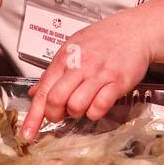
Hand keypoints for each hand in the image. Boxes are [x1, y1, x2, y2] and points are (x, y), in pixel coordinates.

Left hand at [23, 9, 153, 139]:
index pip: (43, 90)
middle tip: (61, 115)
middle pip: (56, 99)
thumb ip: (55, 72)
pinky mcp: (117, 82)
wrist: (135, 31)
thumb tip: (36, 92)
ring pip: (77, 105)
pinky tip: (97, 105)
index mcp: (65, 58)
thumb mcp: (73, 48)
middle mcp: (79, 65)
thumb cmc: (105, 39)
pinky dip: (95, 113)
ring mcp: (99, 74)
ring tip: (83, 106)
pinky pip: (100, 106)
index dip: (33, 116)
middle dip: (55, 115)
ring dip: (77, 113)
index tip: (28, 133)